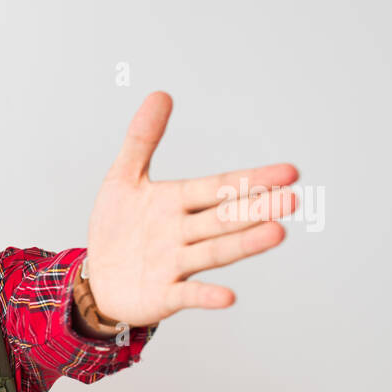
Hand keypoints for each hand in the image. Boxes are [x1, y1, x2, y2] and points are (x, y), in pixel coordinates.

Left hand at [83, 91, 299, 327]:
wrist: (98, 280)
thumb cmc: (117, 229)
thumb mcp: (123, 179)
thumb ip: (142, 140)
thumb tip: (161, 94)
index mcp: (177, 202)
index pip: (219, 187)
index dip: (251, 179)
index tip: (290, 171)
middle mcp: (183, 232)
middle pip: (224, 218)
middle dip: (256, 208)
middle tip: (293, 199)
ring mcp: (176, 265)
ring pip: (214, 251)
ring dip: (244, 244)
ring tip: (277, 233)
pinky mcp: (164, 295)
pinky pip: (188, 295)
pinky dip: (207, 296)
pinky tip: (228, 297)